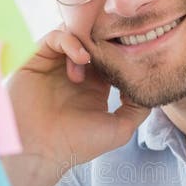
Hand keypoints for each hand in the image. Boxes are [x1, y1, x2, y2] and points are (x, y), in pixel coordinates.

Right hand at [8, 26, 148, 169]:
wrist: (39, 149)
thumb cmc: (77, 144)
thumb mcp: (120, 130)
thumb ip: (138, 109)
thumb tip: (148, 88)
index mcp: (95, 88)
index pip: (111, 58)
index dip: (122, 53)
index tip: (132, 55)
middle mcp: (76, 73)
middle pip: (94, 43)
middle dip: (106, 42)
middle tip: (115, 47)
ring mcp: (56, 65)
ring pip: (76, 36)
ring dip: (88, 44)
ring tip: (92, 61)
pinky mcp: (37, 58)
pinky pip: (56, 36)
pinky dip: (70, 41)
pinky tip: (81, 58)